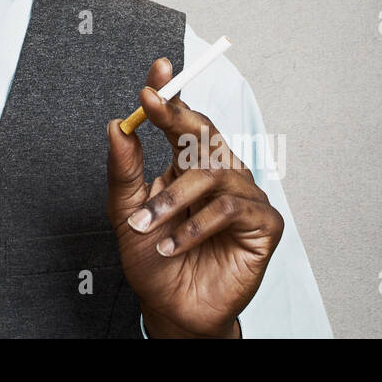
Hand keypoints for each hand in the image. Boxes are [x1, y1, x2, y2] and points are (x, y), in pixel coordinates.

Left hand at [106, 58, 281, 336]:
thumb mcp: (126, 213)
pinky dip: (199, 224)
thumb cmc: (152, 260)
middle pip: (204, 131)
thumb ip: (124, 170)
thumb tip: (117, 126)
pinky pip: (232, 207)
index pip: (183, 121)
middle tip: (151, 105)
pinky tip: (177, 243)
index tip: (158, 71)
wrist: (171, 309)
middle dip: (175, 115)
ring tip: (148, 226)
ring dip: (174, 199)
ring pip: (213, 171)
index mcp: (186, 165)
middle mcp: (219, 174)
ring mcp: (244, 196)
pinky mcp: (263, 224)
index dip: (172, 94)